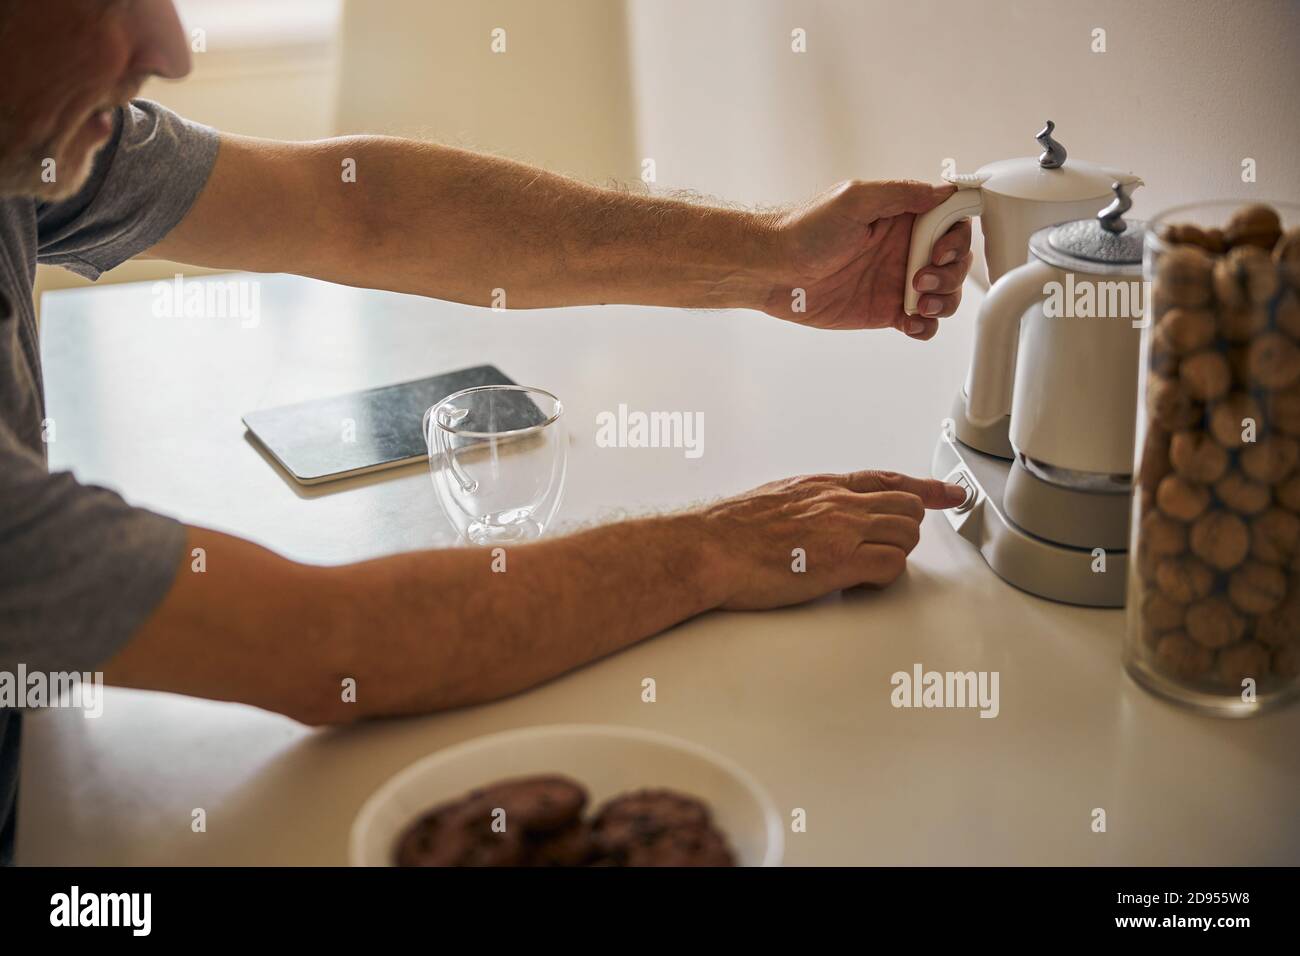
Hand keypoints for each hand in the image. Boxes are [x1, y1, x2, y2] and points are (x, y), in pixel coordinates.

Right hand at [696, 470, 965, 610]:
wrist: (709, 547)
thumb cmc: (730, 529)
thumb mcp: (776, 497)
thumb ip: (808, 503)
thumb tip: (817, 515)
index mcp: (823, 486)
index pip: (887, 480)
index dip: (927, 487)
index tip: (950, 493)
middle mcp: (839, 503)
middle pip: (906, 507)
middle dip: (905, 530)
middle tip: (883, 550)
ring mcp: (841, 532)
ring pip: (905, 535)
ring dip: (893, 554)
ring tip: (862, 569)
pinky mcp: (839, 563)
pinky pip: (889, 566)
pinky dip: (883, 578)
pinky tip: (859, 583)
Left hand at [761, 179, 972, 339]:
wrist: (773, 270)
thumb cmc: (804, 230)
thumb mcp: (854, 199)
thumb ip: (901, 194)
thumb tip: (943, 190)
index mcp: (902, 217)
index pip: (950, 220)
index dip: (957, 235)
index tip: (942, 248)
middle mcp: (904, 247)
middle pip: (956, 260)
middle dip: (951, 271)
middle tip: (921, 276)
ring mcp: (897, 280)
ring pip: (945, 292)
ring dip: (945, 299)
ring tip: (919, 302)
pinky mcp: (885, 310)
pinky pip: (921, 322)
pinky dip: (926, 326)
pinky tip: (911, 323)